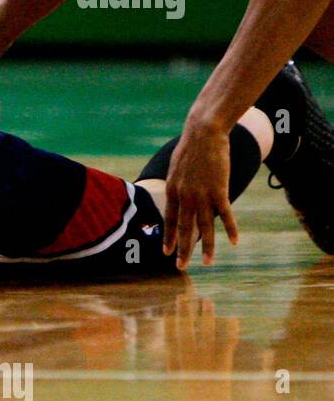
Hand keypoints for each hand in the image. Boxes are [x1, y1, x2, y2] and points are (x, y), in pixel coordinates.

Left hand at [162, 123, 237, 269]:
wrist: (203, 133)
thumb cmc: (190, 148)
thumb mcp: (177, 168)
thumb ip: (178, 184)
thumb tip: (178, 192)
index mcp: (172, 190)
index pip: (168, 220)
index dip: (167, 237)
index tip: (165, 252)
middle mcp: (184, 196)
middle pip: (183, 228)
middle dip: (182, 249)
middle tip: (181, 267)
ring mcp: (201, 194)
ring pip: (204, 226)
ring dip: (206, 246)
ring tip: (207, 263)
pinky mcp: (219, 190)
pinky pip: (225, 214)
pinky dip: (230, 229)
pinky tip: (234, 242)